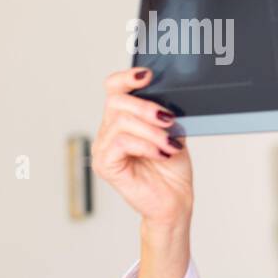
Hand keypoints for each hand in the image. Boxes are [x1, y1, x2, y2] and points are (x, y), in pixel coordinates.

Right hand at [92, 67, 191, 226]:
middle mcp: (108, 132)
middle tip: (169, 120)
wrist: (174, 202)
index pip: (114, 89)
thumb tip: (170, 97)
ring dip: (152, 132)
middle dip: (146, 108)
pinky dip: (146, 145)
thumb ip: (166, 114)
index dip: (127, 77)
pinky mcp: (105, 165)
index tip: (148, 75)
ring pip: (121, 122)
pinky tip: (161, 154)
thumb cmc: (172, 171)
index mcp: (122, 120)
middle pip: (116, 101)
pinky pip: (121, 143)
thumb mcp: (174, 134)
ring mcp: (103, 149)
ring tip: (169, 145)